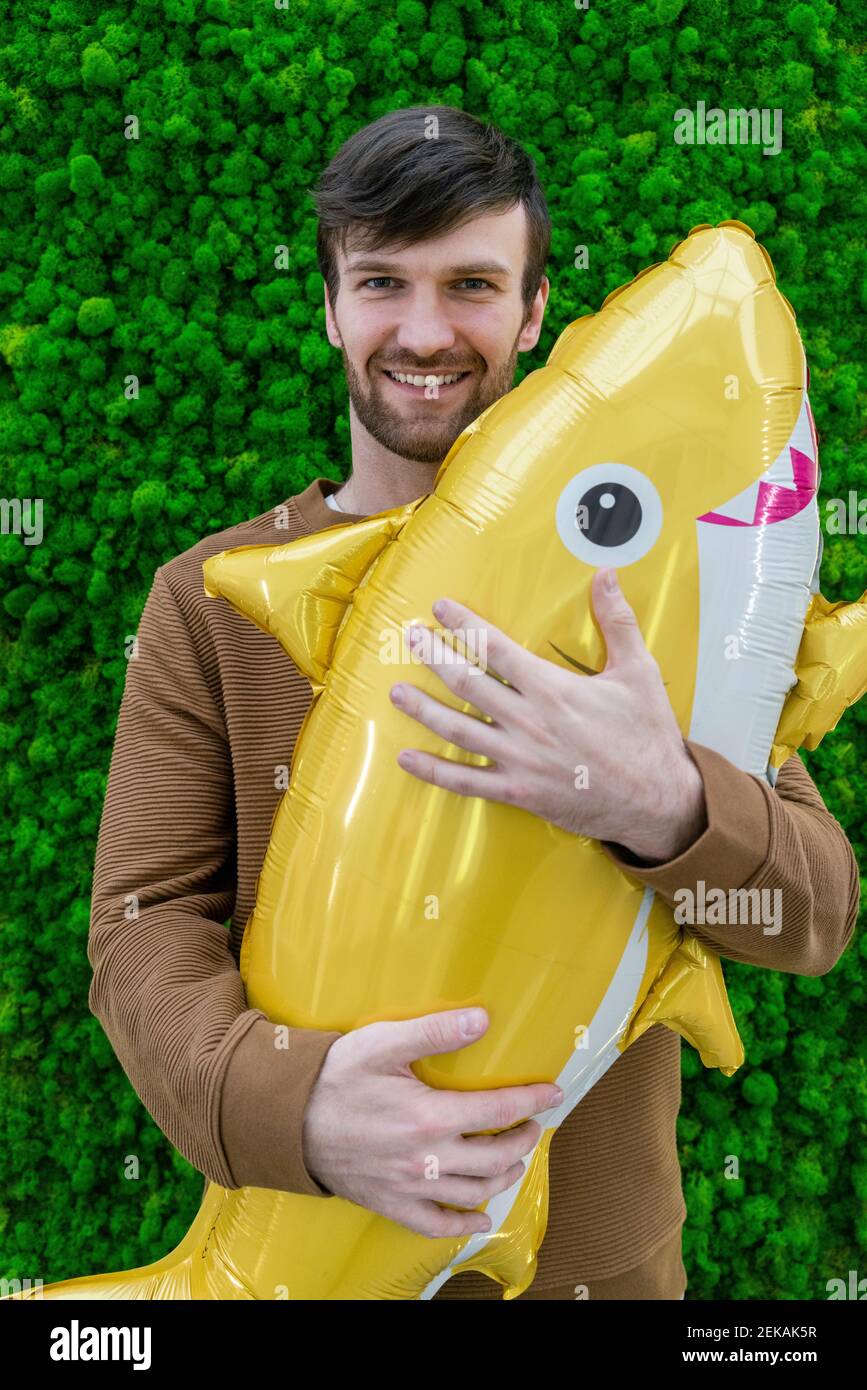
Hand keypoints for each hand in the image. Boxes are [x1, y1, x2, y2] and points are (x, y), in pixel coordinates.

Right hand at [302, 1007, 561, 1237]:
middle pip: (496, 1157)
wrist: (286, 1119)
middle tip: (533, 1124)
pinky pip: (437, 1224)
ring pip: (475, 1191)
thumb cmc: (336, 1076)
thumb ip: (436, 1031)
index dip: (533, 1101)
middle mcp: (427, 1159)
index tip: (553, 1092)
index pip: (499, 1111)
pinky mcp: (392, 1204)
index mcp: (430, 1117)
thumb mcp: (384, 1042)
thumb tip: (484, 1019)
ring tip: (515, 1158)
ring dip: (505, 1176)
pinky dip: (465, 1222)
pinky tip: (480, 1213)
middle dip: (524, 1139)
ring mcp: (410, 1187)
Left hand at [389, 567, 705, 863]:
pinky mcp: (519, 792)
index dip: (464, 625)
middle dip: (434, 657)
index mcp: (554, 689)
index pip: (496, 648)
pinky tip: (407, 758)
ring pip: (457, 730)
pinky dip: (433, 771)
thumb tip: (606, 575)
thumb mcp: (639, 672)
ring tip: (395, 691)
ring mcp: (519, 759)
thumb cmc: (648, 737)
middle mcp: (529, 722)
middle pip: (467, 684)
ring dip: (423, 709)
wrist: (657, 801)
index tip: (440, 608)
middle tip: (410, 638)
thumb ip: (617, 621)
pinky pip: (466, 781)